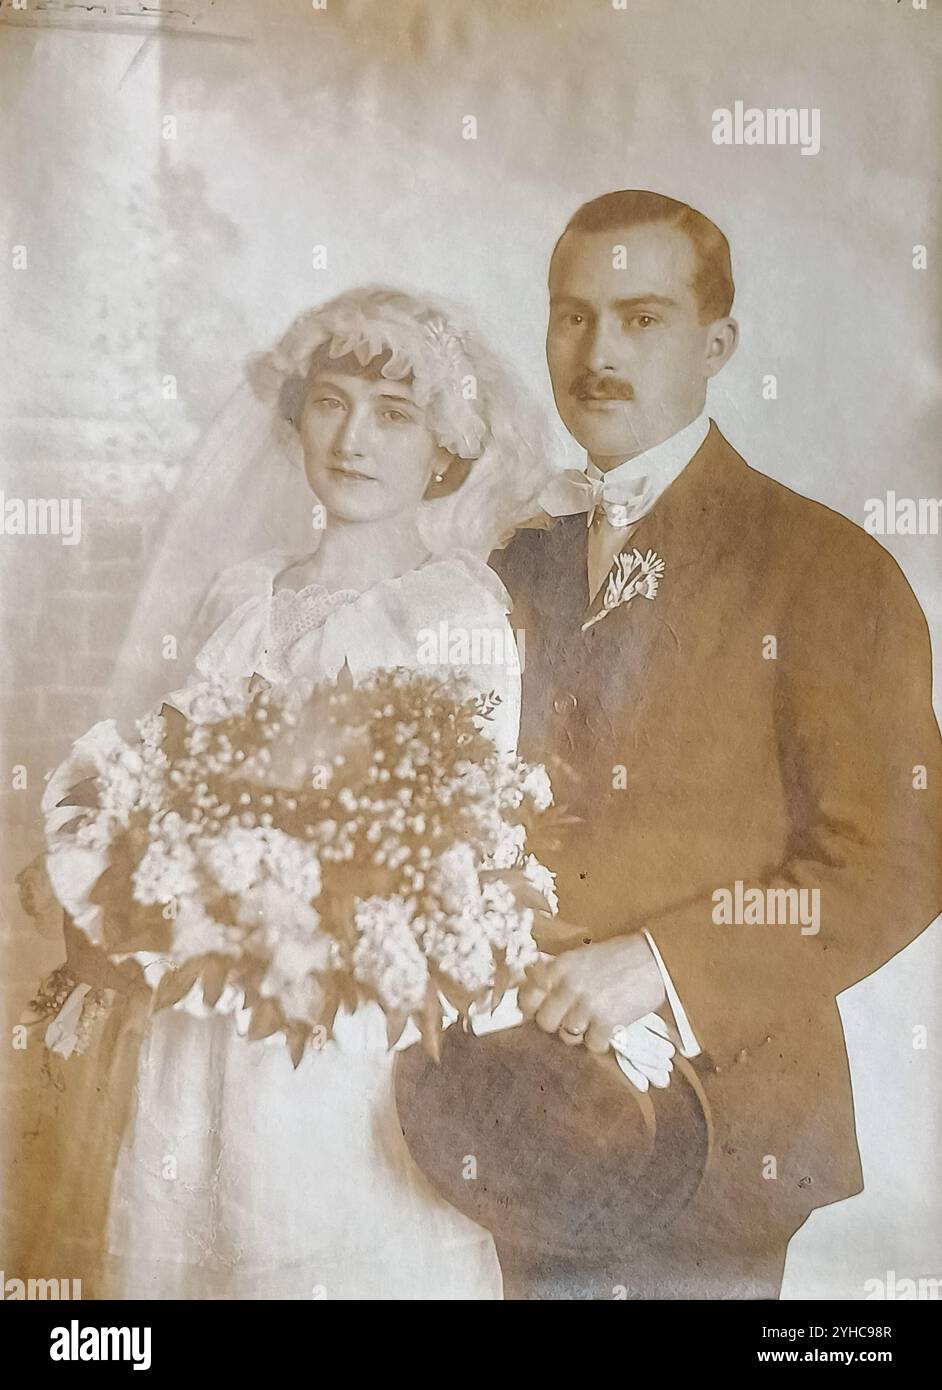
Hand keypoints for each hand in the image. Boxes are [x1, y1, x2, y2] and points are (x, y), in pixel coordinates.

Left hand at [518, 930, 666, 1053]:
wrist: (656, 958)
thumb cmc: (620, 957)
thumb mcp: (582, 956)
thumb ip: (559, 974)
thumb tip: (536, 992)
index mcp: (560, 966)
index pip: (528, 995)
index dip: (531, 1006)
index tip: (540, 1009)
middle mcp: (569, 986)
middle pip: (544, 1022)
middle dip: (556, 1023)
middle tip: (570, 1018)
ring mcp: (587, 1006)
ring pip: (567, 1036)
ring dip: (580, 1033)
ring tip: (594, 1021)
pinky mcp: (607, 1022)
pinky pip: (592, 1045)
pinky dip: (601, 1040)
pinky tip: (609, 1026)